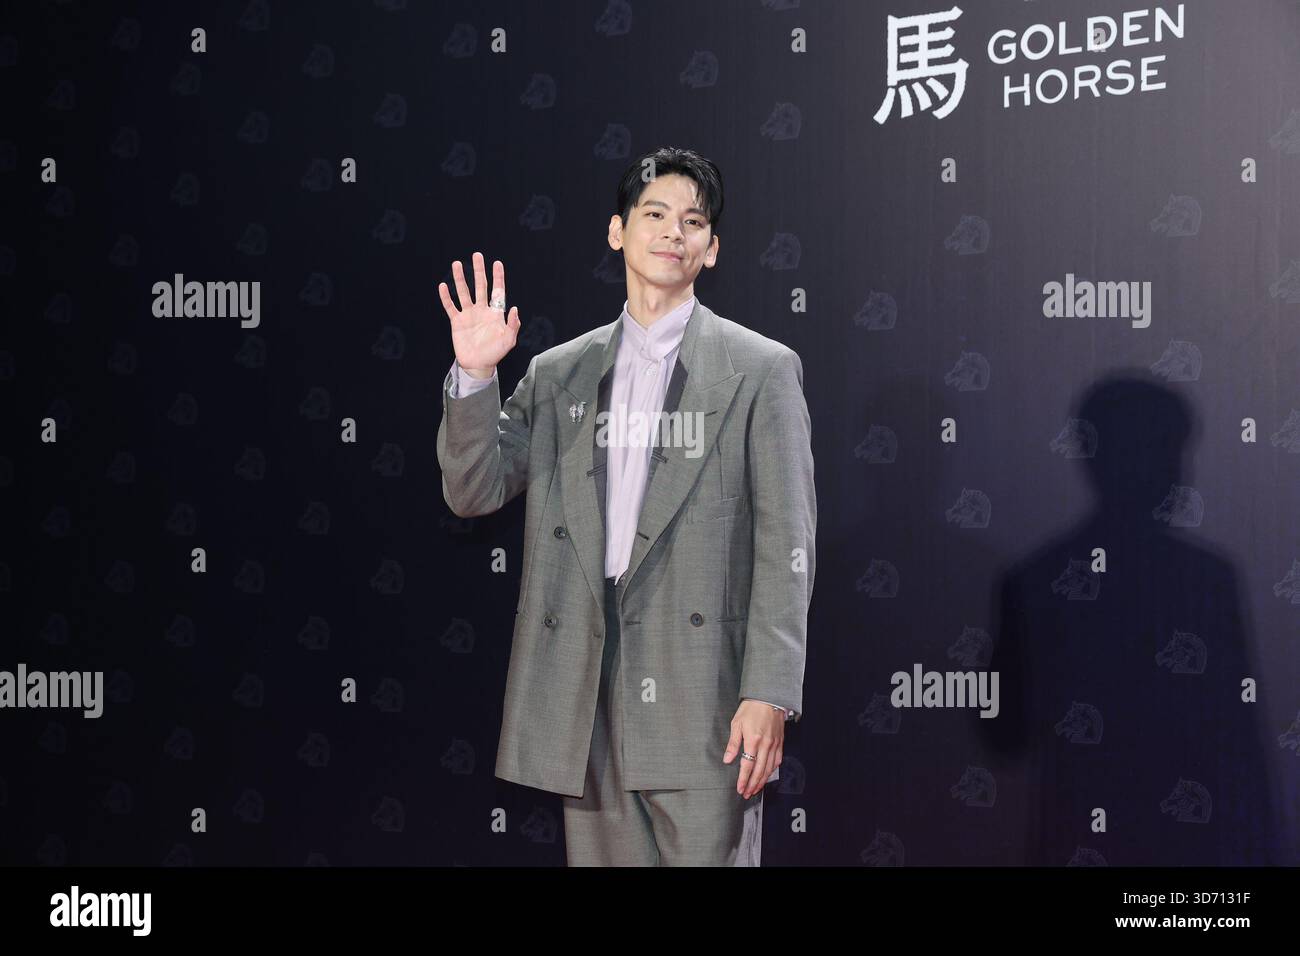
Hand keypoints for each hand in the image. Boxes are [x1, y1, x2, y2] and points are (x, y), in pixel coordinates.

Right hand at [438, 251, 520, 376]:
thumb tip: (514, 308)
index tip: (497, 263)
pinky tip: (443, 286)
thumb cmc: (495, 354)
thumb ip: (513, 325)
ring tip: (456, 264)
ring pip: (464, 292)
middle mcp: (482, 310)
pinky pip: (450, 306)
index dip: (498, 277)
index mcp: (495, 313)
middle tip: (477, 255)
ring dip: (460, 278)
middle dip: (479, 271)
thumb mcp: (509, 341)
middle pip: (480, 286)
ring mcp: (469, 315)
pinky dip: (446, 297)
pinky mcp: (457, 322)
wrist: (478, 365)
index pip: (497, 291)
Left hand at [723, 700, 784, 797]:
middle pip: (760, 771)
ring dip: (762, 781)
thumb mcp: (736, 723)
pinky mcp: (780, 742)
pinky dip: (772, 771)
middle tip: (747, 794)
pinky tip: (767, 775)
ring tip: (755, 789)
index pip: (748, 765)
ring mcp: (775, 744)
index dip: (744, 779)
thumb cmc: (751, 708)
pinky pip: (777, 761)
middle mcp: (766, 744)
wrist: (768, 697)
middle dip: (753, 785)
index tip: (740, 789)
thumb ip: (733, 743)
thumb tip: (727, 759)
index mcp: (753, 740)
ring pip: (769, 768)